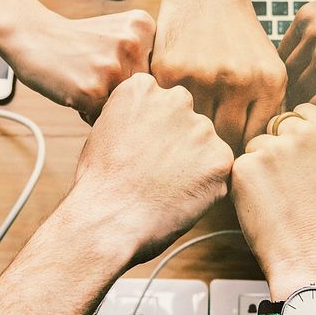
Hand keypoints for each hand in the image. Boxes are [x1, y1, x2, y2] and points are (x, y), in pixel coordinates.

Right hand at [0, 73, 231, 314]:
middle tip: (158, 176)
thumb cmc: (93, 189)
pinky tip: (181, 200)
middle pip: (191, 119)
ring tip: (165, 191)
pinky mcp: (219, 162)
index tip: (150, 151)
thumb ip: (130, 116)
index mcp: (140, 87)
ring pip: (208, 146)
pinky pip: (223, 172)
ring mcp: (199, 129)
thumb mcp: (102, 135)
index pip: (166, 97)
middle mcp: (174, 100)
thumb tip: (140, 115)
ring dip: (194, 167)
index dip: (160, 130)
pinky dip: (207, 189)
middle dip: (180, 146)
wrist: (101, 227)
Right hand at [4, 8, 155, 122]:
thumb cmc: (77, 41)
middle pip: (144, 91)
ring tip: (85, 81)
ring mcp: (113, 67)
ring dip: (106, 104)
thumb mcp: (119, 32)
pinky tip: (75, 89)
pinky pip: (102, 117)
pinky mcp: (92, 90)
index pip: (159, 72)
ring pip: (125, 106)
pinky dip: (88, 112)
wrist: (33, 36)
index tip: (114, 64)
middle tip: (96, 74)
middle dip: (123, 92)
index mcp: (144, 27)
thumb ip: (146, 56)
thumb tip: (170, 101)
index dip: (136, 77)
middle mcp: (133, 44)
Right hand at [151, 0, 286, 149]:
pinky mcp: (171, 71)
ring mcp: (203, 76)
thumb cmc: (238, 34)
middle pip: (227, 140)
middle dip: (217, 147)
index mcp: (269, 82)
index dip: (243, 151)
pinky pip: (171, 109)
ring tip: (188, 135)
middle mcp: (239, 81)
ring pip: (196, 129)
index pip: (256, 140)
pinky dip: (170, 113)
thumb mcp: (267, 66)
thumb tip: (260, 156)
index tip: (232, 152)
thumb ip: (266, 108)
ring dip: (191, 133)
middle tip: (207, 149)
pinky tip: (172, 111)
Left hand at [230, 103, 315, 299]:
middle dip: (276, 146)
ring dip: (259, 165)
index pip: (302, 111)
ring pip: (255, 145)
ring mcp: (274, 148)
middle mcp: (305, 133)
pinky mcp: (247, 165)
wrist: (308, 256)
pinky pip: (239, 165)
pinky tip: (263, 204)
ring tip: (278, 197)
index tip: (298, 156)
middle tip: (288, 183)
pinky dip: (245, 183)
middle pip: (276, 125)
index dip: (295, 134)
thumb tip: (294, 123)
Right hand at [279, 0, 315, 135]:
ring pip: (286, 72)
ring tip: (302, 89)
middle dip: (299, 105)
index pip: (312, 115)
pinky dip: (290, 59)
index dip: (310, 123)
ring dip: (292, 83)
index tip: (311, 126)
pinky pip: (285, 48)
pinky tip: (301, 64)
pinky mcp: (307, 16)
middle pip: (296, 94)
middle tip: (303, 110)